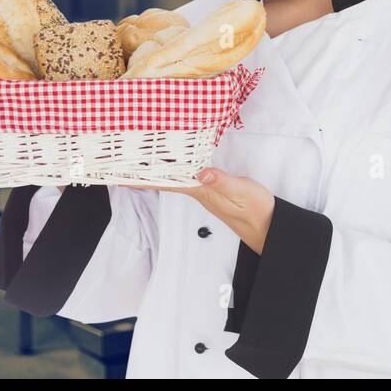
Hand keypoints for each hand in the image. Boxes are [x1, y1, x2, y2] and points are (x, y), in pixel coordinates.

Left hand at [129, 169, 275, 254]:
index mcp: (203, 191)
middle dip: (146, 173)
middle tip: (124, 163)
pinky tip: (176, 167)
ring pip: (176, 180)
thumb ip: (222, 181)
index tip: (121, 174)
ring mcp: (207, 193)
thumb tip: (201, 172)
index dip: (145, 178)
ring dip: (159, 172)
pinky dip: (177, 172)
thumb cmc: (257, 209)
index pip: (168, 183)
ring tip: (142, 163)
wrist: (269, 227)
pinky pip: (189, 180)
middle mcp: (201, 192)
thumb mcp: (241, 191)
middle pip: (167, 181)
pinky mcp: (215, 191)